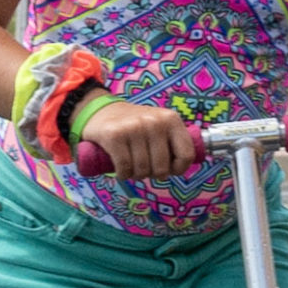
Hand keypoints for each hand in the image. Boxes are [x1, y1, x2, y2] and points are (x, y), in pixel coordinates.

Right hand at [78, 97, 196, 181]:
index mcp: (171, 119)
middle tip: (144, 167)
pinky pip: (125, 168)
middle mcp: (155, 121)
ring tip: (132, 166)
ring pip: (142, 170)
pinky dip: (123, 175)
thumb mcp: (159, 125)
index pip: (187, 155)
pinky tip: (121, 169)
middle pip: (162, 168)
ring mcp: (134, 127)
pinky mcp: (114, 135)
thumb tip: (185, 166)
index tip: (168, 169)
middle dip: (152, 174)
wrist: (100, 111)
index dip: (178, 169)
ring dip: (136, 175)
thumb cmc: (134, 125)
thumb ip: (173, 140)